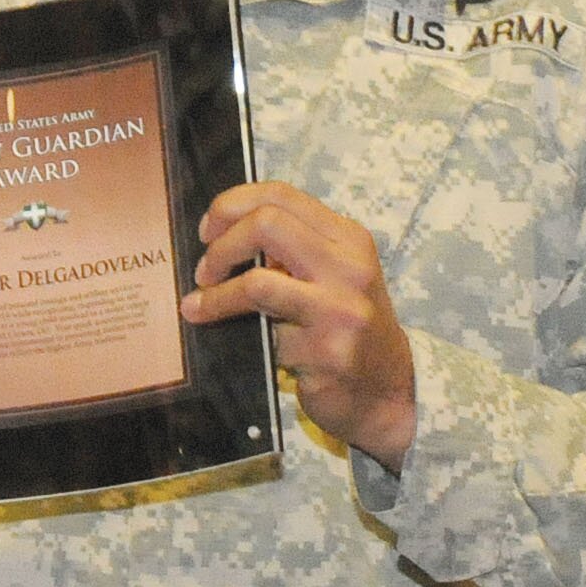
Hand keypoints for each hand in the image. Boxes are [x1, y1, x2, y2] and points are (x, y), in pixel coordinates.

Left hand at [181, 181, 415, 464]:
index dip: (231, 205)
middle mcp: (349, 267)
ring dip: (216, 296)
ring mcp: (340, 310)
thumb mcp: (333, 276)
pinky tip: (243, 344)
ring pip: (258, 282)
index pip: (281, 194)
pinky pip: (266, 335)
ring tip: (198, 305)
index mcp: (348, 238)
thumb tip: (223, 236)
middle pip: (267, 224)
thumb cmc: (347, 327)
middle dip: (221, 246)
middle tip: (205, 272)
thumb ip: (293, 250)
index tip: (208, 231)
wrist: (387, 391)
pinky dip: (245, 337)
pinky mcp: (326, 352)